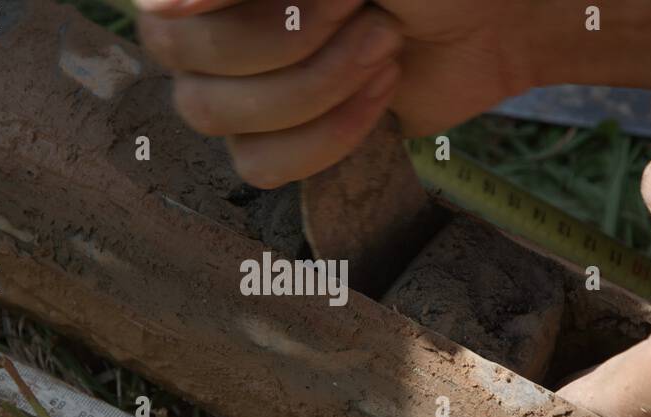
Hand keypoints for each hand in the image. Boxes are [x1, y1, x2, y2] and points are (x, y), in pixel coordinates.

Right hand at [135, 0, 538, 187]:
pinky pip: (261, 166)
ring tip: (383, 46)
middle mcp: (209, 25)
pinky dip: (328, 135)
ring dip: (315, 86)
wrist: (492, 20)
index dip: (205, 4)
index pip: (163, 1)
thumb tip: (158, 5)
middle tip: (358, 9)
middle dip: (288, 39)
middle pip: (187, 55)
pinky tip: (379, 96)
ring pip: (219, 117)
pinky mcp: (277, 142)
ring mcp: (238, 89)